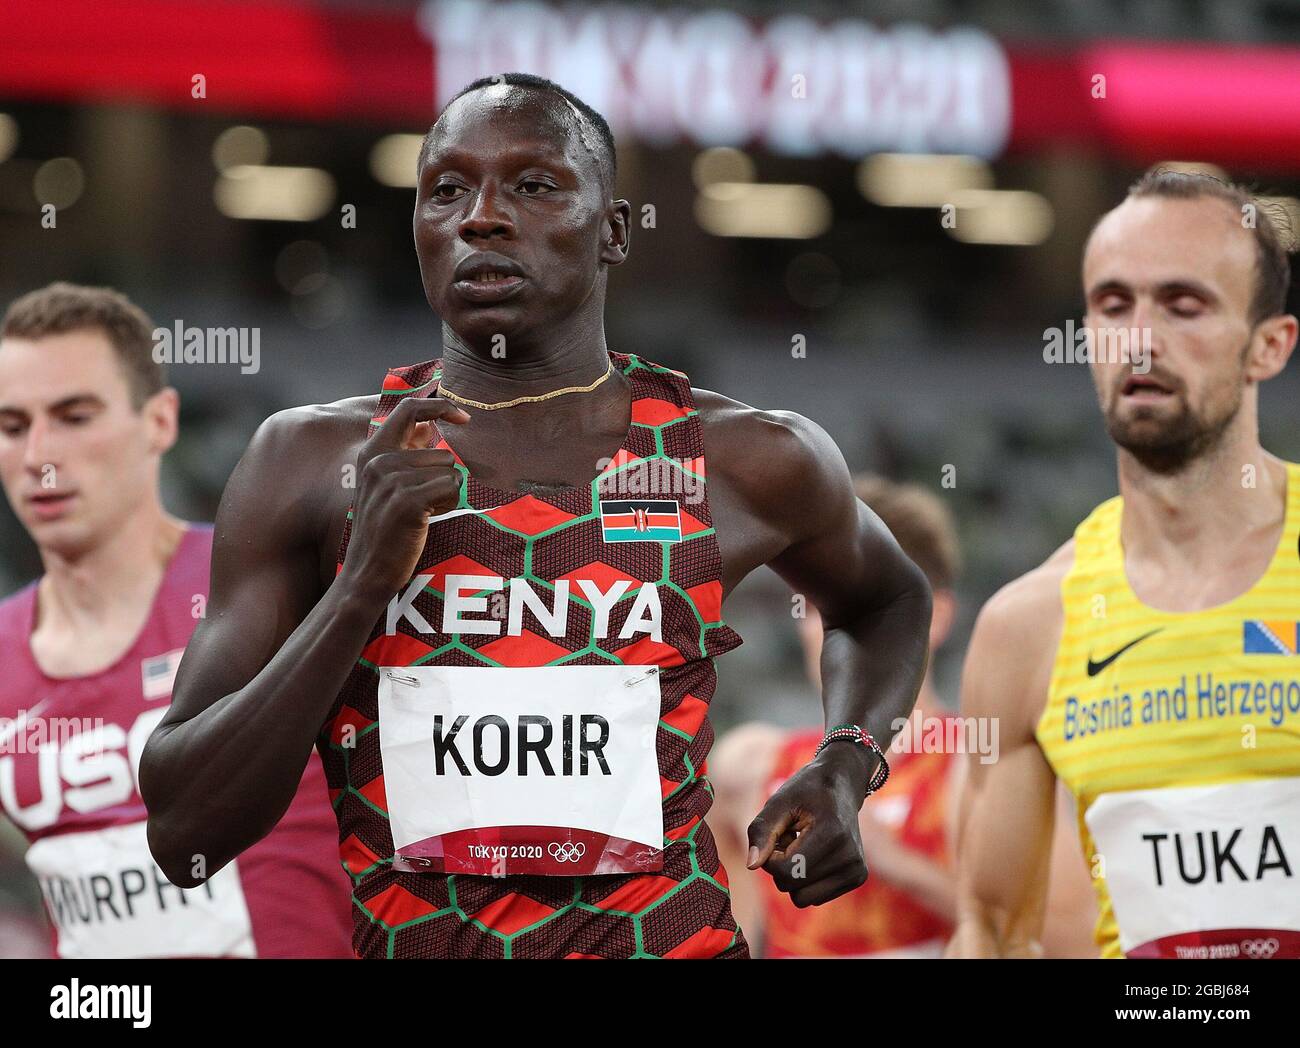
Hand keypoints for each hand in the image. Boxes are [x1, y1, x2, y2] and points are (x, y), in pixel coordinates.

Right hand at [337, 395, 469, 603]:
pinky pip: (451, 488)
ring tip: (422, 513)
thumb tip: (430, 427)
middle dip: (444, 479)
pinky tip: (428, 519)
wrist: (366, 572)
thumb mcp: (384, 484)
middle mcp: (379, 461)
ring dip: (446, 494)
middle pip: (442, 453)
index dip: (440, 406)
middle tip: (424, 504)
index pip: (409, 409)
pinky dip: (449, 504)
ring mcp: (392, 480)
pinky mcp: (408, 500)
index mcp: (372, 452)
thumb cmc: (384, 529)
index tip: (463, 417)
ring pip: (450, 471)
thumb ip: (404, 454)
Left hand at [745, 742, 874, 906]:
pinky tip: (814, 853)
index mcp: (832, 834)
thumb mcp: (778, 802)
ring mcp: (856, 870)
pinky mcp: (857, 878)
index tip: (776, 835)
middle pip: (793, 888)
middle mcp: (850, 857)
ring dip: (794, 875)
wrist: (841, 784)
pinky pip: (815, 898)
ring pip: (803, 899)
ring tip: (803, 845)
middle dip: (782, 866)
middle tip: (791, 837)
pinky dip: (807, 879)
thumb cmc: (806, 791)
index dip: (770, 858)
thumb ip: (761, 831)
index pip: (786, 871)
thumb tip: (751, 865)